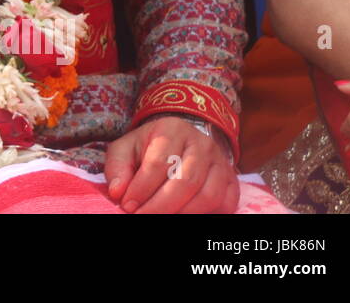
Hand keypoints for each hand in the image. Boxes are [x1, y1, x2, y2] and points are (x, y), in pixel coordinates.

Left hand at [104, 116, 238, 212]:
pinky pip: (226, 204)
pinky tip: (183, 215)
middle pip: (185, 182)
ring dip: (182, 213)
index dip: (141, 188)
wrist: (178, 140)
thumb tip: (117, 192)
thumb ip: (117, 167)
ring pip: (208, 196)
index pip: (158, 163)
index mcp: (172, 130)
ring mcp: (220, 162)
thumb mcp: (126, 149)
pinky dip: (206, 215)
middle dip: (160, 206)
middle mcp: (201, 143)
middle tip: (142, 216)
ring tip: (161, 219)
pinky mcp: (232, 180)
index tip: (127, 205)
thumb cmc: (147, 148)